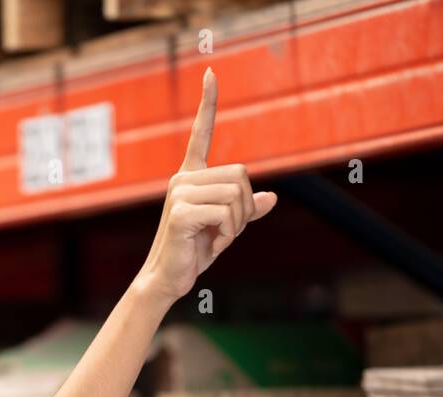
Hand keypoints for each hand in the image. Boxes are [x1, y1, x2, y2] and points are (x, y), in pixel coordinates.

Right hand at [135, 67, 276, 304]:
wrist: (169, 278)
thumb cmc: (195, 251)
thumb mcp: (226, 227)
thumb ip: (246, 210)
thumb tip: (272, 198)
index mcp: (191, 176)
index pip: (201, 132)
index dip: (208, 103)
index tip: (211, 72)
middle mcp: (183, 178)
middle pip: (241, 174)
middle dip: (244, 209)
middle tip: (225, 232)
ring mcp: (180, 193)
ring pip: (236, 195)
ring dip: (237, 225)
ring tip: (216, 239)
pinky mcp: (181, 212)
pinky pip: (225, 214)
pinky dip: (227, 235)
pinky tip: (210, 246)